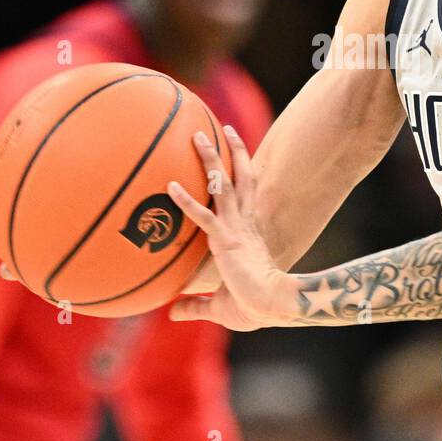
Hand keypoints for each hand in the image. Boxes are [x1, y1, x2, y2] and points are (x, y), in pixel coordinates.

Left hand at [165, 125, 293, 330]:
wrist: (271, 306)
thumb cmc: (252, 308)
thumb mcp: (219, 306)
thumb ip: (195, 305)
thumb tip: (172, 313)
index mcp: (247, 233)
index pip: (245, 194)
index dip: (242, 171)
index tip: (235, 152)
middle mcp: (243, 223)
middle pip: (241, 177)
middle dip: (235, 151)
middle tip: (224, 127)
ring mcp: (234, 229)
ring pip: (224, 184)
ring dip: (211, 158)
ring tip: (198, 135)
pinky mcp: (225, 240)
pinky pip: (203, 216)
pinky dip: (186, 200)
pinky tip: (170, 185)